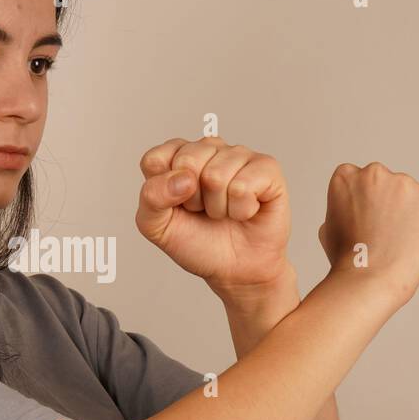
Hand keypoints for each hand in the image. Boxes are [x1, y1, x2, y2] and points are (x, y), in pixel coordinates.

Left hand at [134, 137, 290, 294]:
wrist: (235, 270)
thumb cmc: (198, 243)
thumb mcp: (157, 226)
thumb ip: (152, 197)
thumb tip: (184, 177)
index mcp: (177, 157)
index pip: (156, 159)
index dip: (163, 192)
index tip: (177, 207)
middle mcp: (208, 149)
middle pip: (187, 162)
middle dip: (193, 200)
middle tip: (204, 211)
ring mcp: (238, 155)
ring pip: (216, 176)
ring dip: (219, 207)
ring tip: (225, 212)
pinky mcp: (266, 168)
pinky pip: (243, 185)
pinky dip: (241, 209)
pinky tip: (246, 210)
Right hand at [318, 161, 418, 307]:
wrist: (371, 278)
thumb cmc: (347, 258)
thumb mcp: (328, 226)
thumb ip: (344, 207)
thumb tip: (359, 209)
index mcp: (346, 175)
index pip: (356, 178)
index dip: (359, 201)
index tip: (360, 218)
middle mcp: (376, 172)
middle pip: (384, 182)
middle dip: (384, 201)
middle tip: (380, 231)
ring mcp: (406, 184)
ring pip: (408, 194)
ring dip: (406, 211)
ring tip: (396, 240)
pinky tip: (411, 241)